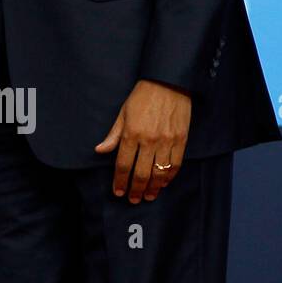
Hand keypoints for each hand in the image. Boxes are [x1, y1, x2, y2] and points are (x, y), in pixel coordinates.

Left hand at [95, 79, 191, 202]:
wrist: (167, 83)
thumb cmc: (142, 97)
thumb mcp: (122, 113)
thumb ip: (113, 135)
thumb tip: (100, 151)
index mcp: (131, 133)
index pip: (123, 164)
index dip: (120, 181)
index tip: (118, 191)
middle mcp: (149, 140)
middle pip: (141, 173)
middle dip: (136, 189)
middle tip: (133, 199)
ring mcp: (167, 142)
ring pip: (160, 173)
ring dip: (153, 188)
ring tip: (148, 196)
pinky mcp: (181, 140)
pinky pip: (175, 165)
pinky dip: (169, 177)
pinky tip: (164, 184)